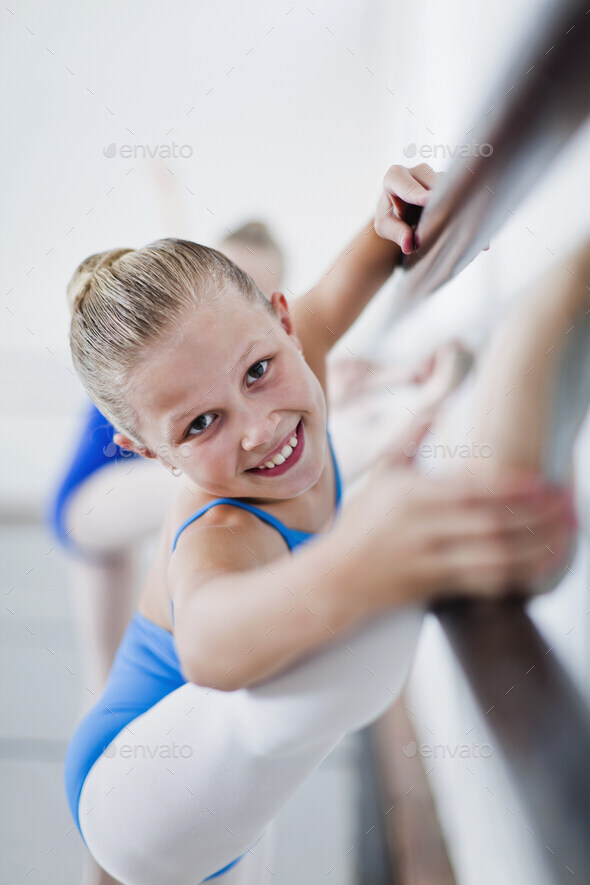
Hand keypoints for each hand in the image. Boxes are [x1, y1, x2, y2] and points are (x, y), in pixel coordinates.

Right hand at [340, 424, 575, 605]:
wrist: (335, 576)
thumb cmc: (359, 521)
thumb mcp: (380, 474)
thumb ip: (410, 440)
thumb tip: (432, 409)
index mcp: (414, 496)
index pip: (472, 489)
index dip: (512, 487)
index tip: (543, 483)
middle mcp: (424, 527)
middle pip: (493, 523)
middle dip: (537, 516)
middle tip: (568, 506)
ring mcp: (430, 559)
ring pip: (496, 556)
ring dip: (536, 546)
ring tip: (565, 535)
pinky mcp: (435, 586)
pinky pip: (485, 583)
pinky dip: (517, 576)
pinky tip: (540, 565)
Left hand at [374, 163, 490, 254]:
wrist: (400, 213)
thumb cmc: (390, 216)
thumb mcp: (385, 226)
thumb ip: (395, 233)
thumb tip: (409, 245)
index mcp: (395, 176)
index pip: (406, 185)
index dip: (418, 193)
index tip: (428, 199)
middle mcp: (418, 171)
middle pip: (433, 184)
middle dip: (442, 200)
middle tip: (452, 216)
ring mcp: (437, 175)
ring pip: (451, 187)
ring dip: (460, 205)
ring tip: (470, 224)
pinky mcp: (451, 183)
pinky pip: (462, 193)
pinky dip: (468, 211)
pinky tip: (479, 229)